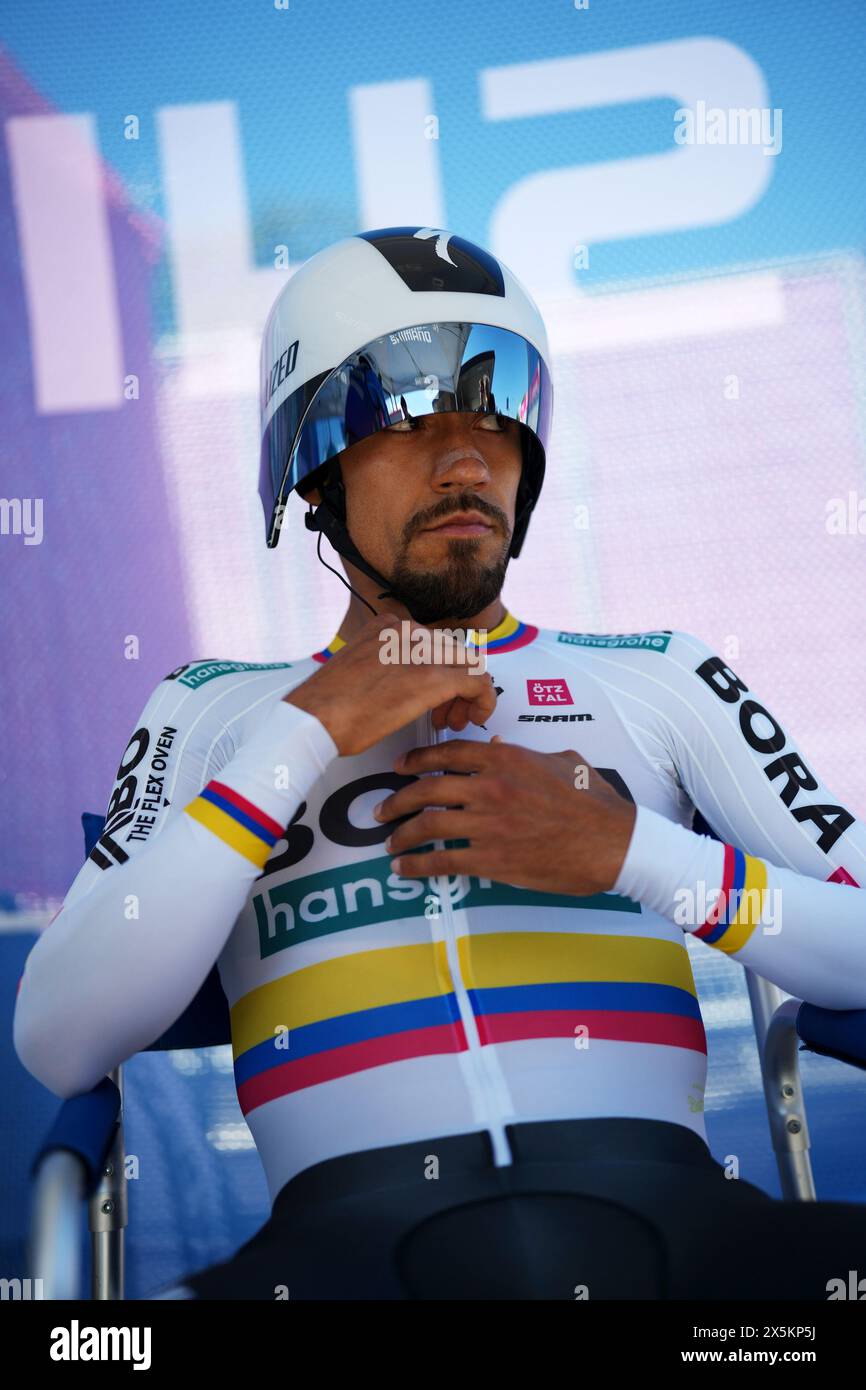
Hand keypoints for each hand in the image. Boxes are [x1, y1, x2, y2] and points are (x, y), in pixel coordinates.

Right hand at [284, 611, 496, 756]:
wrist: (314, 719)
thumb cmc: (327, 706)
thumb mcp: (360, 668)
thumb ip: (388, 664)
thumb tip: (406, 680)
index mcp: (388, 625)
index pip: (434, 642)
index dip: (442, 670)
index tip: (437, 695)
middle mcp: (407, 630)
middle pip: (455, 653)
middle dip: (457, 686)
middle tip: (448, 714)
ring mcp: (421, 651)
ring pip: (470, 666)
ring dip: (468, 696)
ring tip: (454, 721)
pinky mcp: (433, 677)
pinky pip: (478, 683)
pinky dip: (483, 701)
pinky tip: (473, 720)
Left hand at [372, 736, 637, 895]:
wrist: (614, 844)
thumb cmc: (594, 802)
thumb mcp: (562, 761)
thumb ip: (525, 753)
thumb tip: (500, 743)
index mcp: (507, 758)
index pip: (448, 753)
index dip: (417, 760)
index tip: (400, 768)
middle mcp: (491, 786)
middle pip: (427, 789)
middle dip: (397, 800)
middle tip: (383, 810)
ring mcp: (489, 823)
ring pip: (428, 825)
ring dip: (401, 835)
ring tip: (390, 843)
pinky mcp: (493, 859)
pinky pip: (443, 861)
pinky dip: (417, 866)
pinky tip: (404, 870)